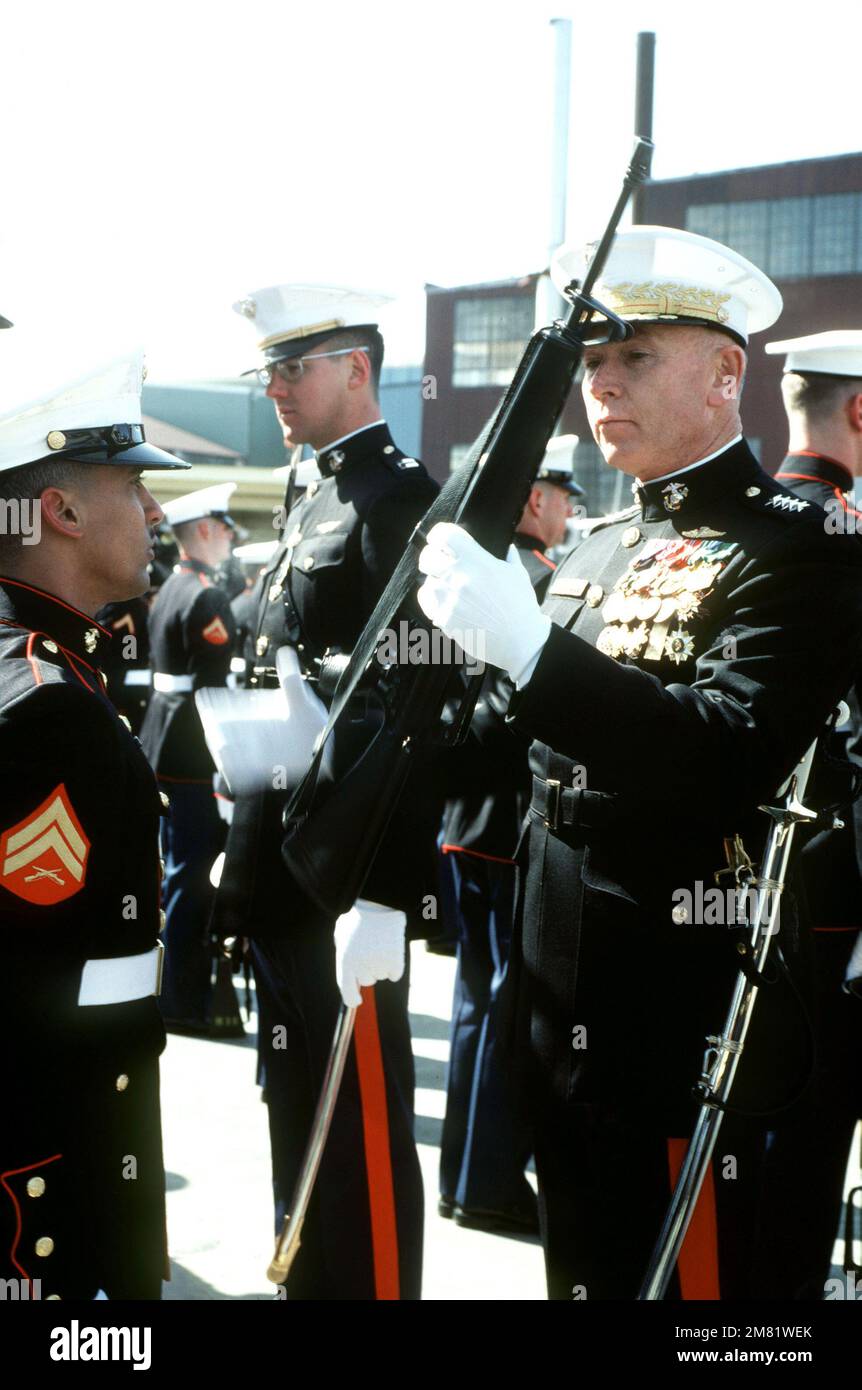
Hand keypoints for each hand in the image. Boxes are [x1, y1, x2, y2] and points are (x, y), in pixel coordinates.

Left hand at [334, 899, 406, 1007]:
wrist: (378, 903)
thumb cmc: (357, 918)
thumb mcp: (342, 937)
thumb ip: (345, 957)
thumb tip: (350, 976)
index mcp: (345, 961)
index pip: (347, 992)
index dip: (352, 999)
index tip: (356, 1000)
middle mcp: (361, 967)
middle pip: (367, 981)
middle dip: (367, 970)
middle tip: (368, 950)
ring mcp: (379, 965)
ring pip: (381, 975)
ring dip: (381, 965)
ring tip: (379, 944)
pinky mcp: (395, 961)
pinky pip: (395, 973)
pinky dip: (394, 965)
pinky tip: (390, 948)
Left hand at [417, 522, 550, 683]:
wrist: (519, 641)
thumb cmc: (521, 606)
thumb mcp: (518, 575)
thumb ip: (509, 558)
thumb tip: (508, 547)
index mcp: (477, 561)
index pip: (446, 535)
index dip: (438, 533)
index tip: (438, 538)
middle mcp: (459, 577)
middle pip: (428, 557)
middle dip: (431, 557)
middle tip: (438, 562)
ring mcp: (449, 598)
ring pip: (427, 582)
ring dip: (435, 582)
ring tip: (449, 589)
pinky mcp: (444, 618)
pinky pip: (427, 602)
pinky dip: (433, 601)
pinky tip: (445, 603)